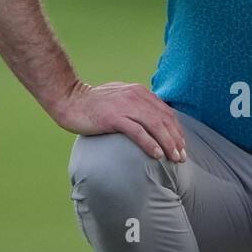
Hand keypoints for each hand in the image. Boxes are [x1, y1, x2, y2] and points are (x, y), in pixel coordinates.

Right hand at [55, 80, 186, 161]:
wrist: (68, 99)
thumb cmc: (93, 104)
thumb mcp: (120, 98)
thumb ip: (136, 105)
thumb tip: (151, 121)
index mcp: (139, 92)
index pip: (166, 112)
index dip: (177, 130)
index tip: (182, 146)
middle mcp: (135, 97)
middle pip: (164, 120)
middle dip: (176, 140)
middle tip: (182, 157)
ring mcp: (125, 107)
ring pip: (155, 126)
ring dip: (168, 143)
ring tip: (174, 158)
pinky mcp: (113, 118)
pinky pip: (138, 132)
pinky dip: (150, 144)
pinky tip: (158, 155)